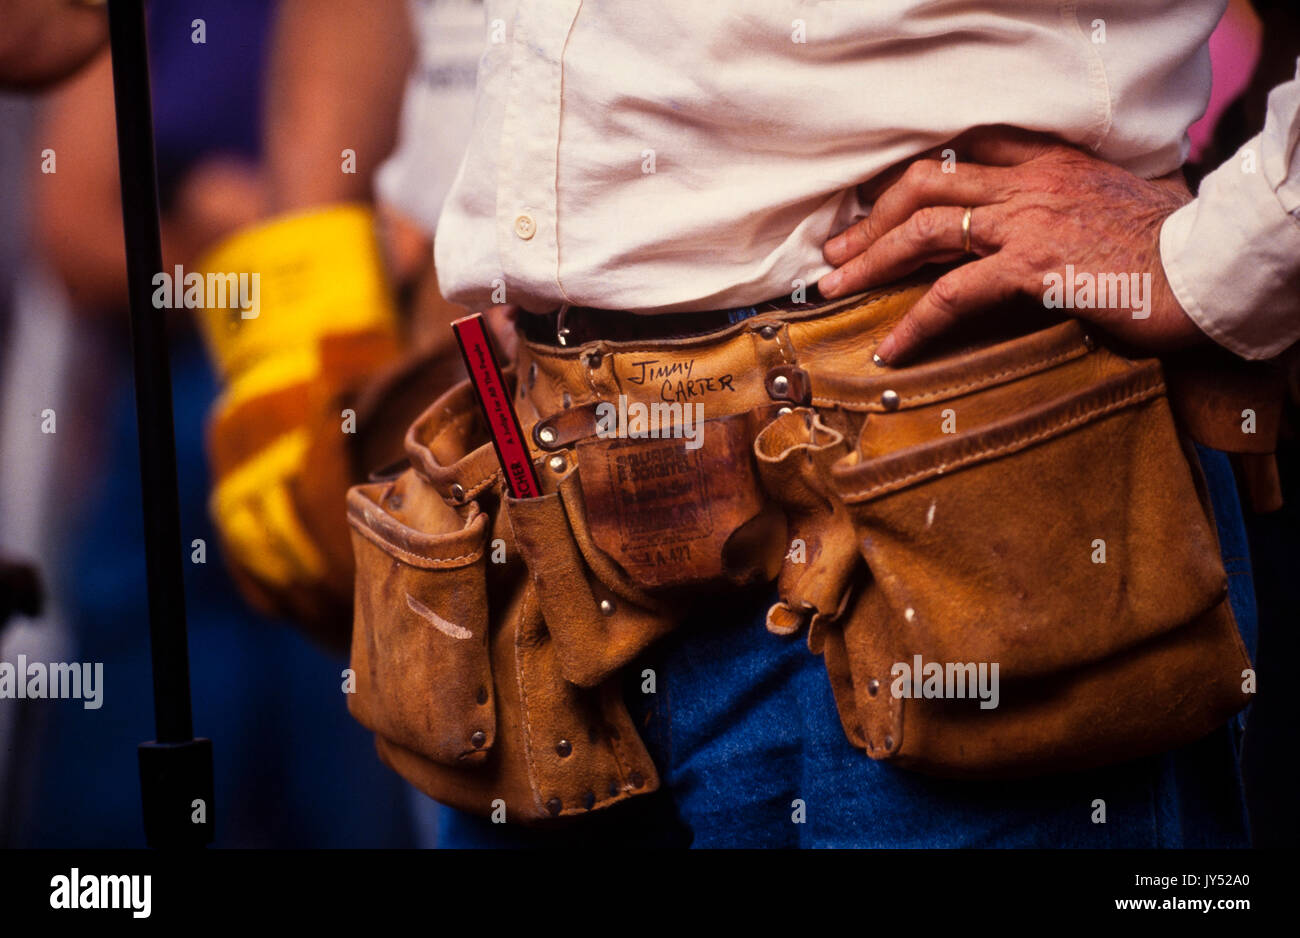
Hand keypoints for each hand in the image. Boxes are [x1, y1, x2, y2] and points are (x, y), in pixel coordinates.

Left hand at [819, 126, 1209, 364]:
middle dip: (870, 219)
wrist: (1208, 267)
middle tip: (835, 252)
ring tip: (832, 289)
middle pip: (923, 186)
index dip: (908, 181)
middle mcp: (1028, 182)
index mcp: (1047, 162)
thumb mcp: (1113, 207)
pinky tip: (890, 350)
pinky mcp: (1031, 265)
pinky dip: (913, 324)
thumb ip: (1067, 210)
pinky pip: (951, 293)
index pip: (959, 156)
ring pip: (922, 230)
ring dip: (868, 260)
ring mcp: (1026, 221)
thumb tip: (1046, 237)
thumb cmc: (1169, 246)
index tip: (876, 208)